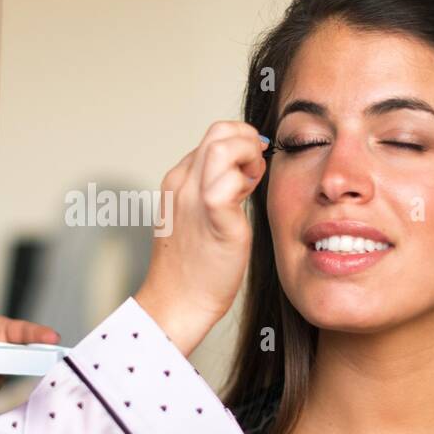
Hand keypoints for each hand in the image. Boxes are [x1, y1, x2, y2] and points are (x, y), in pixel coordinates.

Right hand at [135, 121, 267, 355]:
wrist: (178, 302)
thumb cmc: (193, 268)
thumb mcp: (199, 217)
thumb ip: (217, 190)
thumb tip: (244, 173)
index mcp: (177, 181)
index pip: (212, 138)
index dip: (239, 145)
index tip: (250, 169)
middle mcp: (182, 182)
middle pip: (218, 131)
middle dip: (248, 141)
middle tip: (256, 171)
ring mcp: (194, 197)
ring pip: (223, 143)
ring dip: (248, 155)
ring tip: (252, 183)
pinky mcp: (214, 216)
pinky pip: (228, 180)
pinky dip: (247, 179)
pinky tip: (248, 197)